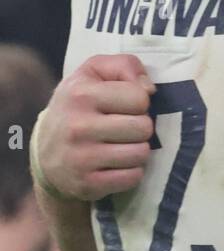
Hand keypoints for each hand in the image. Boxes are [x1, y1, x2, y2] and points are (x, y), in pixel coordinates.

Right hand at [38, 55, 154, 199]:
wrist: (46, 154)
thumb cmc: (78, 107)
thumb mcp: (92, 74)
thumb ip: (123, 66)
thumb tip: (149, 88)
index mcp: (80, 94)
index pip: (139, 97)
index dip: (138, 101)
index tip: (124, 106)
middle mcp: (77, 126)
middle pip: (143, 127)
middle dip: (140, 127)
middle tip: (124, 128)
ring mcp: (81, 158)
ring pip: (141, 153)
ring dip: (138, 150)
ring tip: (121, 145)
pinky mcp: (88, 184)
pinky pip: (133, 177)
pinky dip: (131, 171)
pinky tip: (116, 165)